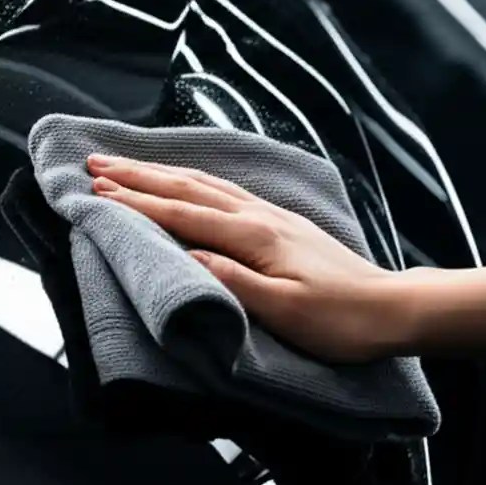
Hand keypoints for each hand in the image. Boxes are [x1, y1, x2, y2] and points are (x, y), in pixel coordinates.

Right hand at [86, 154, 413, 362]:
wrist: (391, 308)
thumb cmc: (338, 320)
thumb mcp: (283, 310)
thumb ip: (232, 280)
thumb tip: (186, 254)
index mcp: (254, 236)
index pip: (183, 214)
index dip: (137, 202)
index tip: (97, 192)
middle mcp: (258, 216)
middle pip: (187, 187)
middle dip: (137, 175)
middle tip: (95, 164)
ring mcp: (270, 214)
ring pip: (203, 182)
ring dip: (160, 171)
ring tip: (124, 164)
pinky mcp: (279, 222)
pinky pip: (222, 189)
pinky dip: (190, 178)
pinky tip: (182, 178)